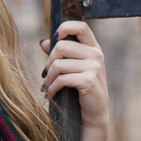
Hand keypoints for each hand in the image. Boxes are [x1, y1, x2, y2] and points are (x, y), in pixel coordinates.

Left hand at [39, 21, 109, 140]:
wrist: (93, 114)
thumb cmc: (81, 90)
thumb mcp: (72, 69)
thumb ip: (60, 54)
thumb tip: (44, 42)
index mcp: (93, 48)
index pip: (81, 26)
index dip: (65, 27)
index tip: (55, 38)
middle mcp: (96, 55)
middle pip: (62, 46)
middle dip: (49, 62)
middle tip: (46, 75)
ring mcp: (94, 67)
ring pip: (59, 64)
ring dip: (48, 78)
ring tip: (47, 86)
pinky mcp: (89, 81)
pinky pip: (61, 79)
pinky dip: (52, 87)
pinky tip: (52, 93)